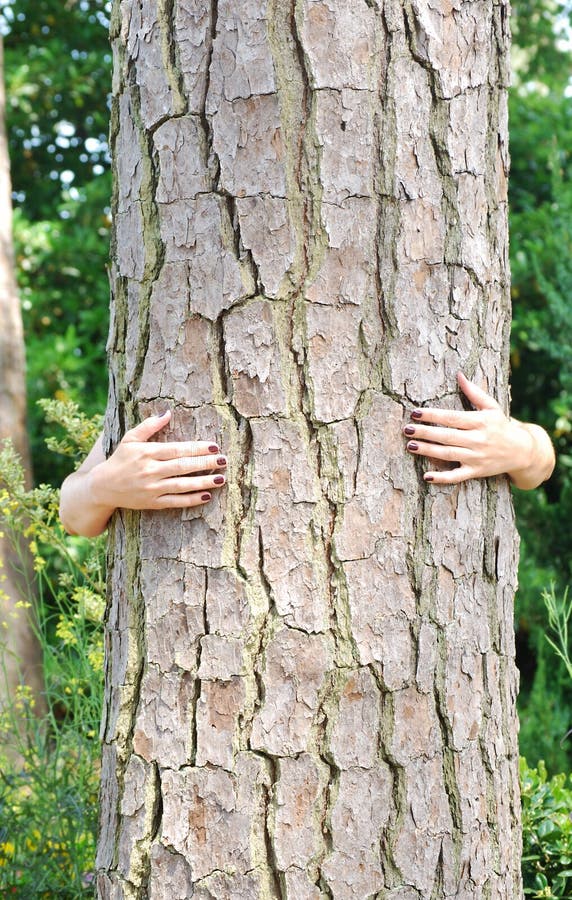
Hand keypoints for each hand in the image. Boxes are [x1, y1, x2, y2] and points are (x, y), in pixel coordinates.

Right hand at [59, 410, 227, 535]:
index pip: (177, 449)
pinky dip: (191, 500)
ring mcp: (152, 488)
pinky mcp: (152, 503)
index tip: (214, 446)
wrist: (102, 487)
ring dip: (203, 482)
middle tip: (223, 460)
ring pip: (182, 485)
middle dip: (205, 463)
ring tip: (221, 478)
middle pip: (183, 466)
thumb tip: (167, 413)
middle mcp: (150, 470)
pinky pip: (175, 502)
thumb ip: (149, 426)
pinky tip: (207, 495)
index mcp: (147, 453)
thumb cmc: (120, 460)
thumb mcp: (130, 439)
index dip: (197, 448)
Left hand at [403, 372, 554, 488]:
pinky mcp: (475, 472)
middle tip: (406, 429)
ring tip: (410, 445)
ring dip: (428, 451)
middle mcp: (477, 440)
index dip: (433, 415)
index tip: (415, 413)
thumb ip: (474, 392)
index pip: (452, 418)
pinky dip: (442, 478)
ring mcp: (476, 457)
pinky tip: (426, 476)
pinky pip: (457, 477)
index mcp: (480, 422)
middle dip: (426, 432)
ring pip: (448, 454)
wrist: (522, 451)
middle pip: (447, 436)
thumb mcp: (492, 407)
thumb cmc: (501, 425)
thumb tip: (459, 375)